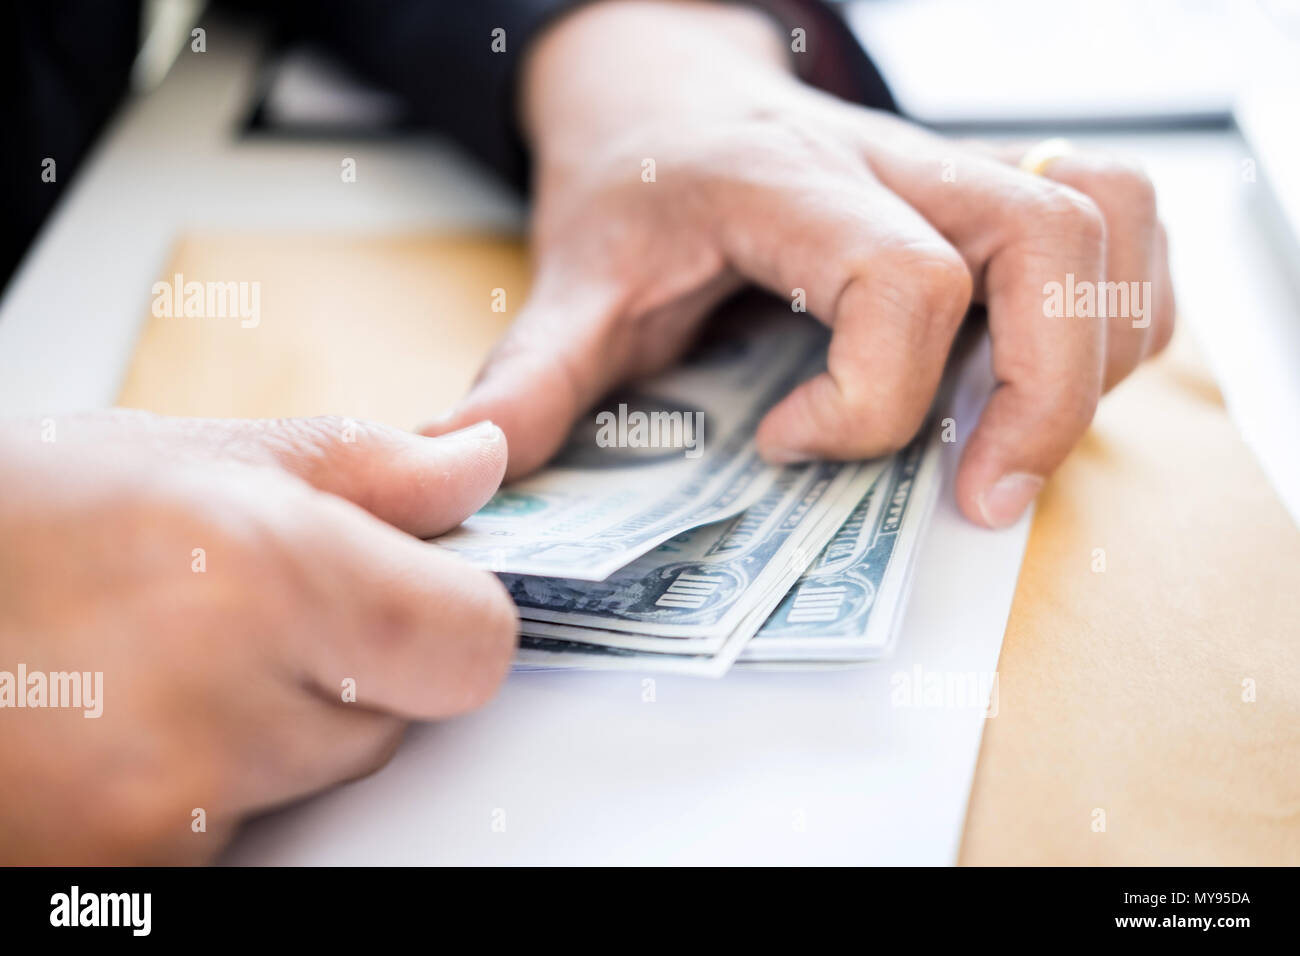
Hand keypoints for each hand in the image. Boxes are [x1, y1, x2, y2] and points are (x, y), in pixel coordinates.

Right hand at [0, 411, 514, 862]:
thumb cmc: (5, 524)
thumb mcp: (184, 456)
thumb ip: (363, 470)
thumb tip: (481, 470)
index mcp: (265, 574)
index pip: (476, 645)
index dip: (458, 617)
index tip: (420, 594)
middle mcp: (222, 711)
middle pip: (401, 722)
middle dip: (351, 674)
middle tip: (243, 620)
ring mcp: (168, 820)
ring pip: (325, 786)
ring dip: (277, 737)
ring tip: (166, 671)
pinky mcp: (128, 881)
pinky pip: (244, 841)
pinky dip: (212, 796)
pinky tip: (131, 732)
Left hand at [425, 0, 1173, 528]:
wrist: (670, 90)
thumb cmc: (634, 181)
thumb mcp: (574, 278)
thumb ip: (536, 377)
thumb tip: (477, 475)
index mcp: (788, 186)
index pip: (903, 276)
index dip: (872, 394)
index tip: (786, 445)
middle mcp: (895, 167)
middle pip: (1048, 237)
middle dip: (1043, 391)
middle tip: (978, 497)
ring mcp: (954, 172)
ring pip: (1107, 216)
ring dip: (1099, 343)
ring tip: (1022, 444)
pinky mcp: (987, 193)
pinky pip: (1117, 221)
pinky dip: (1120, 307)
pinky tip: (1056, 373)